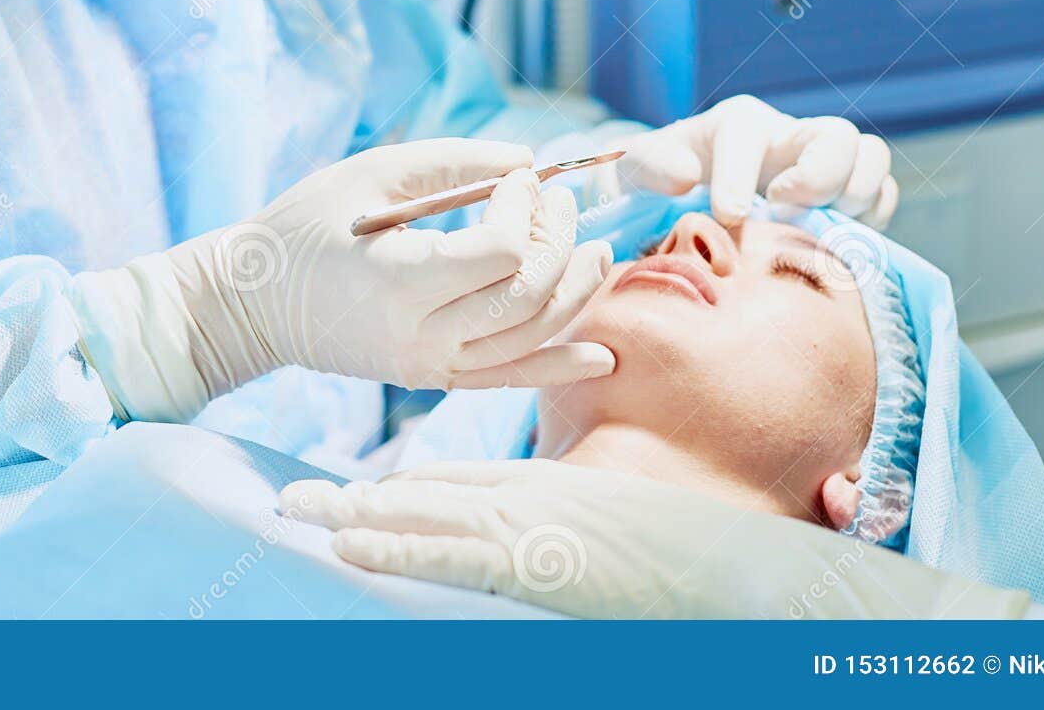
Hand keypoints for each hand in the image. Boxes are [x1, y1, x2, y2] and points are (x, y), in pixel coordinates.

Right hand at [167, 139, 615, 393]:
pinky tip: (603, 354)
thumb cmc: (304, 226)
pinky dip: (559, 366)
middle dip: (562, 243)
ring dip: (576, 294)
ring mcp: (429, 366)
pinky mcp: (431, 378)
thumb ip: (452, 162)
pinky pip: (509, 379)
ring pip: (531, 338)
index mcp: (400, 283)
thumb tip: (530, 162)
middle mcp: (420, 337)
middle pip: (528, 296)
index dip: (527, 210)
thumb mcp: (370, 175)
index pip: (503, 254)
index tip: (519, 179)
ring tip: (597, 251)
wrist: (253, 303)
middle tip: (564, 202)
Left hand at [283, 459, 1029, 618]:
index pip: (460, 478)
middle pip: (428, 488)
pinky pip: (453, 551)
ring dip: (360, 514)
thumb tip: (546, 550)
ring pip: (427, 511)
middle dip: (361, 495)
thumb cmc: (697, 554)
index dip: (403, 485)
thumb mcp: (622, 531)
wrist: (746, 566)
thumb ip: (575, 531)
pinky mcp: (541, 560)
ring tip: (303, 513)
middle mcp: (533, 493)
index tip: (358, 491)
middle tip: (297, 496)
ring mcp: (535, 523)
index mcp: (552, 486)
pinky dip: (400, 544)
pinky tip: (354, 545)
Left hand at [618, 95, 897, 227]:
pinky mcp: (841, 194)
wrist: (676, 196)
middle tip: (783, 212)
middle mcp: (786, 137)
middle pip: (835, 135)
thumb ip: (650, 166)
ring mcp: (820, 163)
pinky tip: (830, 243)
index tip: (728, 216)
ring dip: (854, 196)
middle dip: (819, 176)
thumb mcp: (635, 168)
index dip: (739, 175)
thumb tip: (686, 176)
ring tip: (814, 228)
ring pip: (869, 158)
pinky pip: (882, 195)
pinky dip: (870, 219)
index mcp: (735, 126)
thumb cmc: (657, 180)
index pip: (746, 134)